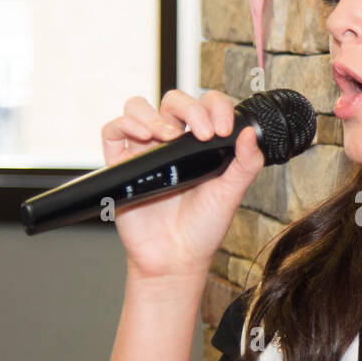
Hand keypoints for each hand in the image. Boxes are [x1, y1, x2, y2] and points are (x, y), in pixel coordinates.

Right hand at [100, 89, 264, 278]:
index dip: (214, 107)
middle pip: (172, 101)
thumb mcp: (231, 194)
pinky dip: (124, 124)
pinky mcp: (121, 166)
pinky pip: (112, 131)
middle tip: (204, 134)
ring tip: (169, 137)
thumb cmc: (202, 229)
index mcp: (200, 145)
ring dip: (153, 114)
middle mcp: (171, 144)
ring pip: (138, 108)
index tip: (224, 129)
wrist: (175, 259)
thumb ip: (246, 164)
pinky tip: (143, 138)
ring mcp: (145, 152)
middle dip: (190, 109)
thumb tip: (249, 133)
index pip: (205, 105)